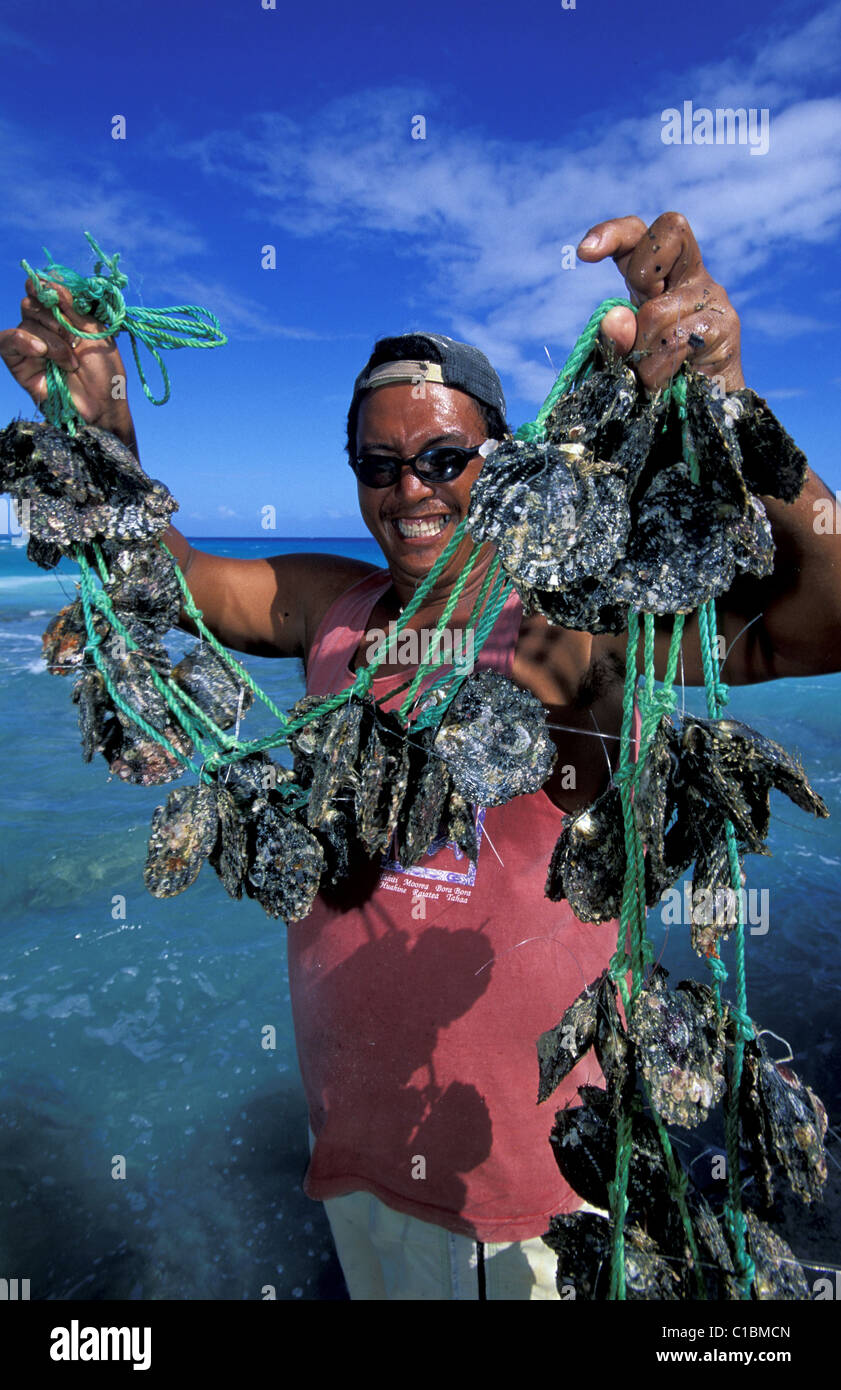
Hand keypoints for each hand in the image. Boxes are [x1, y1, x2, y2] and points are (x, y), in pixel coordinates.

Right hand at [0, 278, 136, 443]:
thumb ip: (72, 306)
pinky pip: (6, 341)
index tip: (50, 289)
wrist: (102, 408)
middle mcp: (45, 329)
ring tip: (69, 363)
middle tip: (72, 339)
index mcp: (65, 318)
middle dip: (54, 319)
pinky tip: (39, 351)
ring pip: (27, 322)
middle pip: (34, 304)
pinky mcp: (19, 364)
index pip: (45, 291)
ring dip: (52, 341)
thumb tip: (50, 281)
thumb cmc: (104, 373)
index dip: (44, 286)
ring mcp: (31, 346)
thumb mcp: (95, 332)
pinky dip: (21, 340)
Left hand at [577, 212, 743, 391]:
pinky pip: (676, 340)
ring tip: (651, 379)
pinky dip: (659, 370)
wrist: (697, 422)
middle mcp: (689, 277)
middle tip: (641, 318)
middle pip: (671, 230)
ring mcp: (712, 298)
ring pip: (658, 309)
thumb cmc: (655, 385)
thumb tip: (616, 320)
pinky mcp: (726, 325)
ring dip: (643, 355)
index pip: (639, 235)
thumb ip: (614, 338)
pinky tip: (667, 384)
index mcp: (658, 277)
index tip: (584, 254)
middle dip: (644, 271)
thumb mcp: (623, 358)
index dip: (613, 233)